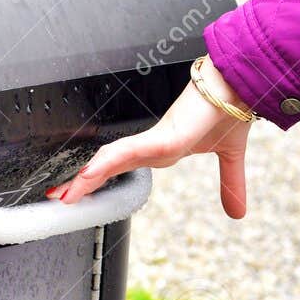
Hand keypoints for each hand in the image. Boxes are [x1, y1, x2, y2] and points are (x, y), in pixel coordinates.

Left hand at [49, 61, 253, 218]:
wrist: (243, 85)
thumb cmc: (231, 108)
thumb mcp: (229, 156)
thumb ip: (230, 184)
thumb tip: (237, 214)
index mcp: (162, 150)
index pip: (121, 168)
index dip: (98, 181)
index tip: (78, 195)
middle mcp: (153, 146)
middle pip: (108, 166)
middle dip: (82, 183)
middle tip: (56, 197)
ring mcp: (156, 141)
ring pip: (113, 160)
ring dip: (88, 177)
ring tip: (65, 194)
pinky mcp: (165, 136)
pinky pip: (131, 151)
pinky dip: (109, 162)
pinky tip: (89, 173)